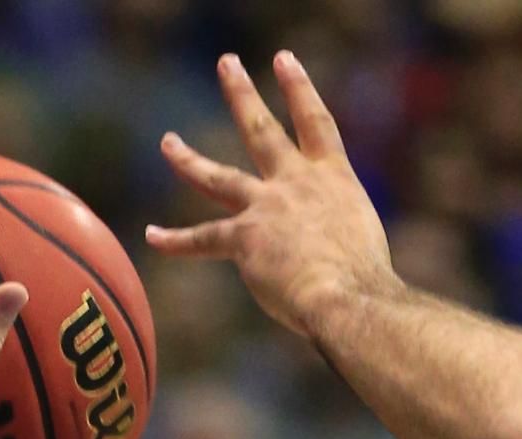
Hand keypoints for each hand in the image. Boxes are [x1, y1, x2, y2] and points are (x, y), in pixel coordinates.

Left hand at [146, 51, 398, 336]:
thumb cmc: (368, 280)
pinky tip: (153, 236)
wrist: (348, 295)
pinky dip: (176, 241)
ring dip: (188, 158)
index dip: (299, 89)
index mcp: (336, 181)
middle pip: (261, 130)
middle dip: (241, 94)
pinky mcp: (244, 239)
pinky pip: (202, 239)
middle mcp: (298, 184)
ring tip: (168, 141)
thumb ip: (339, 233)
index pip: (317, 124)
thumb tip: (330, 254)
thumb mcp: (364, 240)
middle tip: (227, 63)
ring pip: (217, 176)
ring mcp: (267, 207)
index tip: (284, 60)